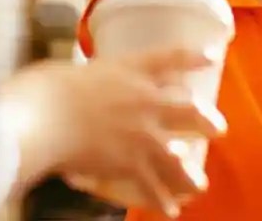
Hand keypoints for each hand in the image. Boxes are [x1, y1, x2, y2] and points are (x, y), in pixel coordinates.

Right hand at [0, 49, 225, 215]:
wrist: (43, 117)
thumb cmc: (45, 89)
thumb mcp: (71, 72)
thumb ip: (85, 82)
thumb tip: (73, 88)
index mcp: (129, 70)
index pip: (169, 58)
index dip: (192, 57)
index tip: (210, 57)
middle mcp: (145, 100)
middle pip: (190, 110)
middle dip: (207, 121)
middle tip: (218, 129)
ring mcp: (142, 134)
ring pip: (180, 157)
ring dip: (191, 174)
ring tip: (199, 185)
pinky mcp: (130, 164)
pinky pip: (153, 186)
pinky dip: (162, 200)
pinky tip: (170, 210)